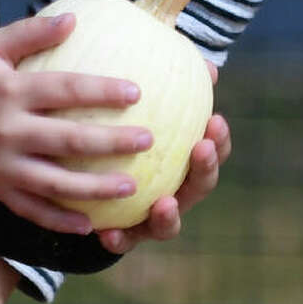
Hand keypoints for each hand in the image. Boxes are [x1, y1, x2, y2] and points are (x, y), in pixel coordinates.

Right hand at [0, 10, 152, 234]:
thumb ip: (29, 33)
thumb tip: (73, 20)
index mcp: (9, 92)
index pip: (64, 90)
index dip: (101, 91)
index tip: (136, 93)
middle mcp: (7, 131)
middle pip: (68, 140)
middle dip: (111, 142)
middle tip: (147, 141)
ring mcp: (2, 166)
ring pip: (55, 183)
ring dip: (95, 189)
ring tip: (131, 189)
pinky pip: (31, 210)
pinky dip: (59, 221)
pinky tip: (88, 225)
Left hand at [95, 67, 229, 253]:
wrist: (83, 178)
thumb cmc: (118, 128)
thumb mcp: (135, 103)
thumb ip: (169, 83)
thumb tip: (202, 63)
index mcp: (182, 163)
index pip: (210, 150)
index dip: (218, 139)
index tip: (215, 119)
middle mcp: (173, 192)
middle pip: (199, 186)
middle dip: (206, 170)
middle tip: (201, 148)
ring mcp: (150, 218)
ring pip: (168, 223)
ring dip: (170, 216)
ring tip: (164, 205)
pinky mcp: (124, 236)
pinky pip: (124, 240)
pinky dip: (119, 239)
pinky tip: (107, 233)